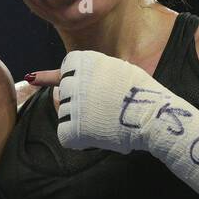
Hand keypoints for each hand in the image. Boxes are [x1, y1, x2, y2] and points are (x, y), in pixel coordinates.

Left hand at [30, 51, 198, 198]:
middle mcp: (73, 80)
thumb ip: (83, 72)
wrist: (155, 117)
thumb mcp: (113, 69)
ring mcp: (72, 105)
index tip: (99, 89)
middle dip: (80, 101)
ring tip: (104, 119)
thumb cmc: (139, 94)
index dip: (82, 83)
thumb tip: (42, 84)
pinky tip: (97, 133)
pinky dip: (78, 138)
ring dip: (80, 119)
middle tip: (104, 107)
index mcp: (82, 60)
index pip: (65, 72)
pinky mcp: (72, 129)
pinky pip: (65, 134)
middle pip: (63, 93)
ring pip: (64, 113)